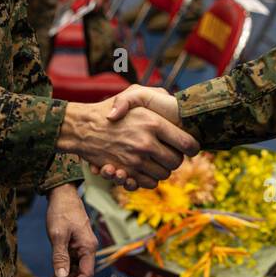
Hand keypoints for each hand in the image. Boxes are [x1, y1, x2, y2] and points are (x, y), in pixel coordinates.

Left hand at [45, 183, 96, 276]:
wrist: (62, 195)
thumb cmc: (62, 212)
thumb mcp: (58, 235)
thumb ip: (60, 256)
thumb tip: (61, 276)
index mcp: (88, 246)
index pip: (86, 273)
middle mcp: (87, 248)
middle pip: (81, 273)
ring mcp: (81, 245)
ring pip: (75, 268)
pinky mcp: (74, 243)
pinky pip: (71, 261)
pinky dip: (63, 270)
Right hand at [59, 95, 197, 188]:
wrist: (82, 127)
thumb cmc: (110, 109)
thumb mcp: (134, 94)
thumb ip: (157, 95)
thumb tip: (175, 104)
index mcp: (154, 123)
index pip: (188, 143)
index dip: (192, 147)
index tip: (189, 146)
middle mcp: (146, 143)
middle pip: (177, 162)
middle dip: (176, 158)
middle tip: (169, 152)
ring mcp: (135, 160)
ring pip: (164, 174)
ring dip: (163, 168)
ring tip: (156, 158)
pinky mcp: (125, 172)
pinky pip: (149, 183)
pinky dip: (150, 178)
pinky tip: (145, 168)